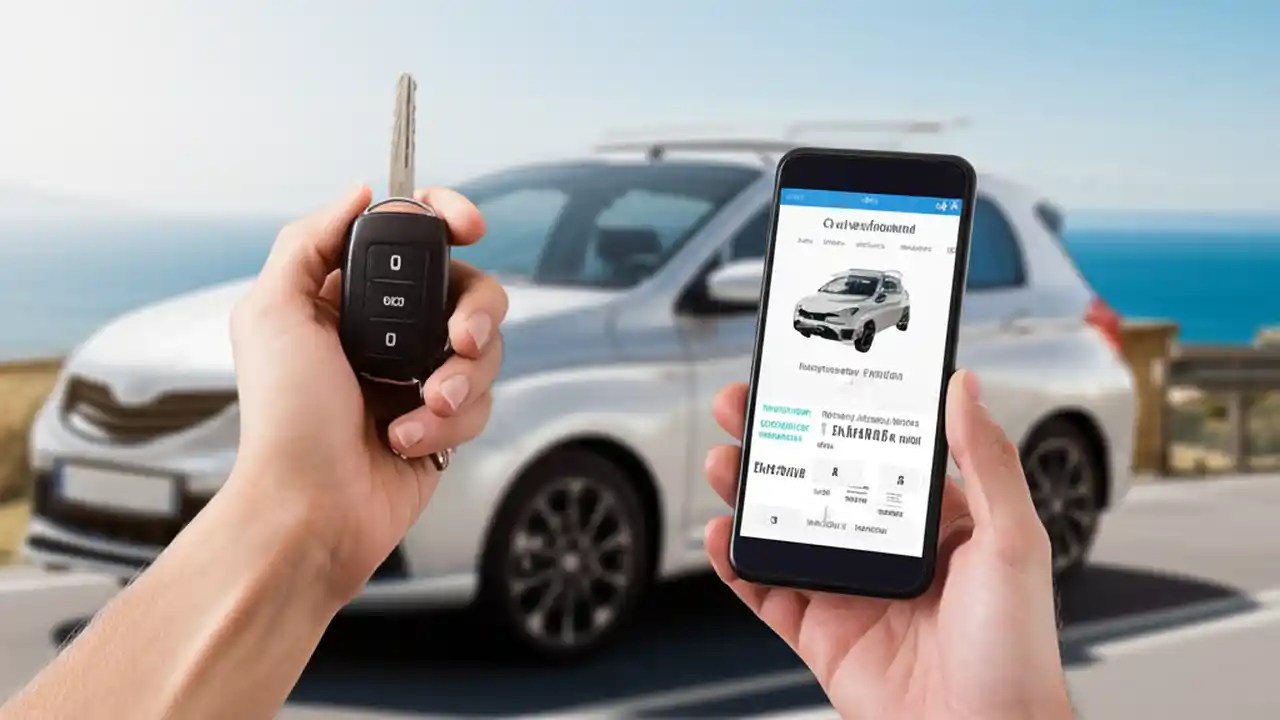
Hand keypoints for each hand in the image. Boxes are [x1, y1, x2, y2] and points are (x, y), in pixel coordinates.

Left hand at [229, 186, 506, 602]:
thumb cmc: (284, 420)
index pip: (412, 236)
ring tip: (425, 405)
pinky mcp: (443, 422)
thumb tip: (360, 193)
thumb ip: (310, 240)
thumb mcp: (273, 312)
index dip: (448, 220)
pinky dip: (447, 423)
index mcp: (347, 296)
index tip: (469, 226)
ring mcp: (419, 377)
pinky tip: (406, 441)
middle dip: (475, 313)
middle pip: (469, 289)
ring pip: (484, 348)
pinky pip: (481, 401)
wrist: (312, 509)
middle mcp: (388, 332)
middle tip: (460, 338)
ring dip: (459, 378)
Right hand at [704, 370, 1072, 719]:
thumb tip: (967, 389)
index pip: (877, 450)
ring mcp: (848, 590)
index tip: (811, 381)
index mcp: (934, 522)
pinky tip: (725, 535)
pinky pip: (765, 590)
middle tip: (742, 407)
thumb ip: (988, 461)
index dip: (838, 414)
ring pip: (783, 528)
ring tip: (723, 463)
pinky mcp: (818, 632)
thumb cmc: (1016, 652)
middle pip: (816, 481)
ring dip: (748, 492)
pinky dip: (737, 563)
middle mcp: (886, 550)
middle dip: (776, 441)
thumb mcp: (1014, 540)